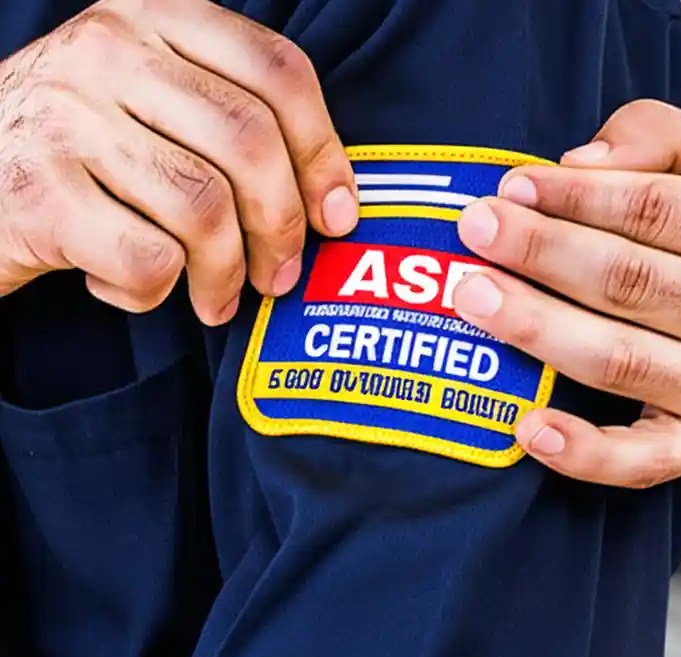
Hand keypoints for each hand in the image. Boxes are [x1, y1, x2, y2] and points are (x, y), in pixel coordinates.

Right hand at [0, 0, 355, 324]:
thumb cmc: (81, 147)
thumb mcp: (149, 97)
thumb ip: (231, 116)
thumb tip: (335, 202)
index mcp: (153, 14)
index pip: (277, 71)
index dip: (324, 151)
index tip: (337, 214)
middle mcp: (108, 51)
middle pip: (250, 143)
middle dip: (281, 226)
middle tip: (278, 275)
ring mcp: (66, 116)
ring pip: (204, 207)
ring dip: (224, 273)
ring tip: (216, 297)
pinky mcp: (37, 191)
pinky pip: (148, 259)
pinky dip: (155, 293)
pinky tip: (134, 286)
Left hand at [453, 100, 680, 487]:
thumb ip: (660, 137)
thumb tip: (580, 163)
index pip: (659, 209)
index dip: (577, 196)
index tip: (512, 186)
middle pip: (634, 281)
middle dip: (543, 252)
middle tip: (474, 230)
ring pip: (623, 360)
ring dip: (539, 329)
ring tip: (473, 299)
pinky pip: (643, 460)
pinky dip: (584, 453)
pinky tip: (530, 428)